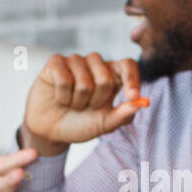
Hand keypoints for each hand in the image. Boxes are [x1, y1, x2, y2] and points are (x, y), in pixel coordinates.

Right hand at [21, 53, 144, 156]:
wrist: (51, 131)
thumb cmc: (80, 125)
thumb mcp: (104, 124)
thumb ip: (123, 115)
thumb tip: (140, 104)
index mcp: (112, 75)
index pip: (127, 65)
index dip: (132, 79)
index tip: (132, 97)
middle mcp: (95, 64)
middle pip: (106, 78)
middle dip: (96, 101)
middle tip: (87, 107)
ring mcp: (75, 61)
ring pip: (84, 82)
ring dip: (77, 102)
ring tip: (71, 104)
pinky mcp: (55, 62)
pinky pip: (64, 80)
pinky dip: (62, 96)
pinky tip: (58, 98)